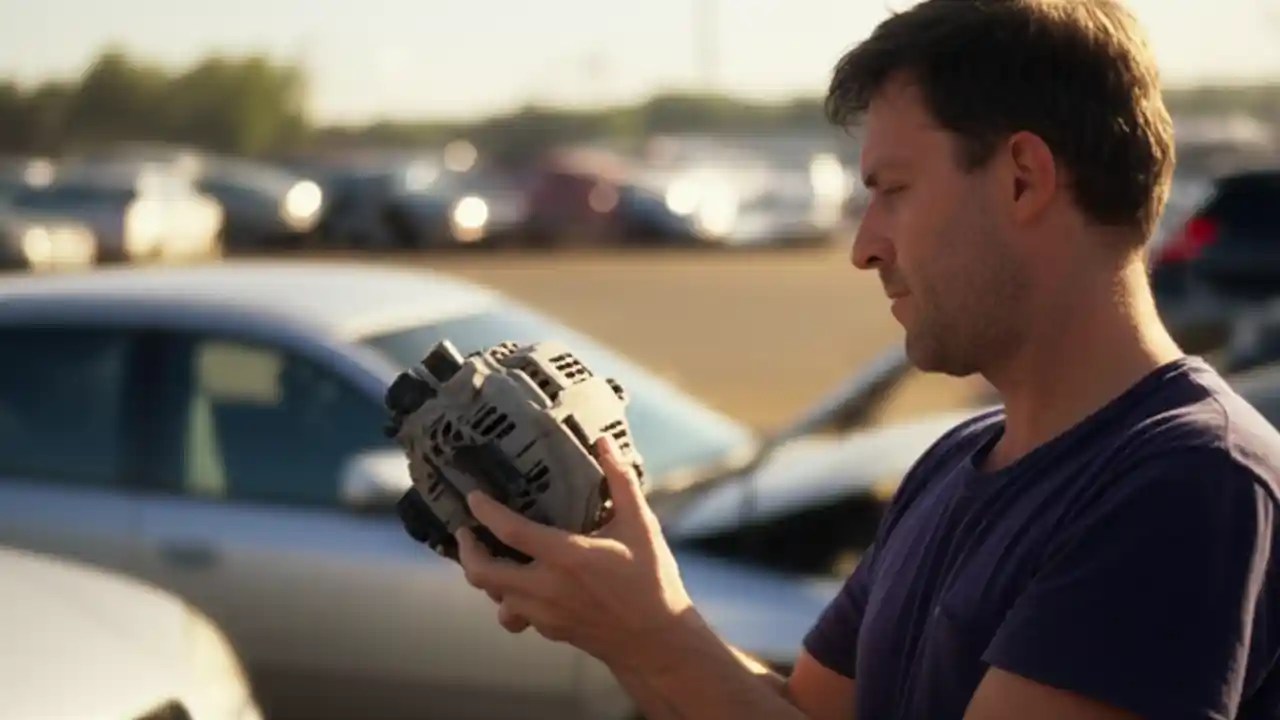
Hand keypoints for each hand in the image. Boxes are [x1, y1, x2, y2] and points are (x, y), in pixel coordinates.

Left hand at [456, 437, 695, 674]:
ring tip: (487, 555)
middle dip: (467, 551)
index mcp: (567, 557)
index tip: (473, 497)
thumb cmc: (652, 581)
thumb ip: (621, 482)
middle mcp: (547, 587)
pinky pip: (513, 614)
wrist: (657, 642)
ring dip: (485, 576)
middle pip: (483, 573)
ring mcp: (544, 613)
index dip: (485, 511)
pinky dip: (507, 598)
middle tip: (465, 532)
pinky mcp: (549, 630)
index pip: (511, 531)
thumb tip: (605, 443)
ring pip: (494, 596)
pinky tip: (517, 585)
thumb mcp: (641, 525)